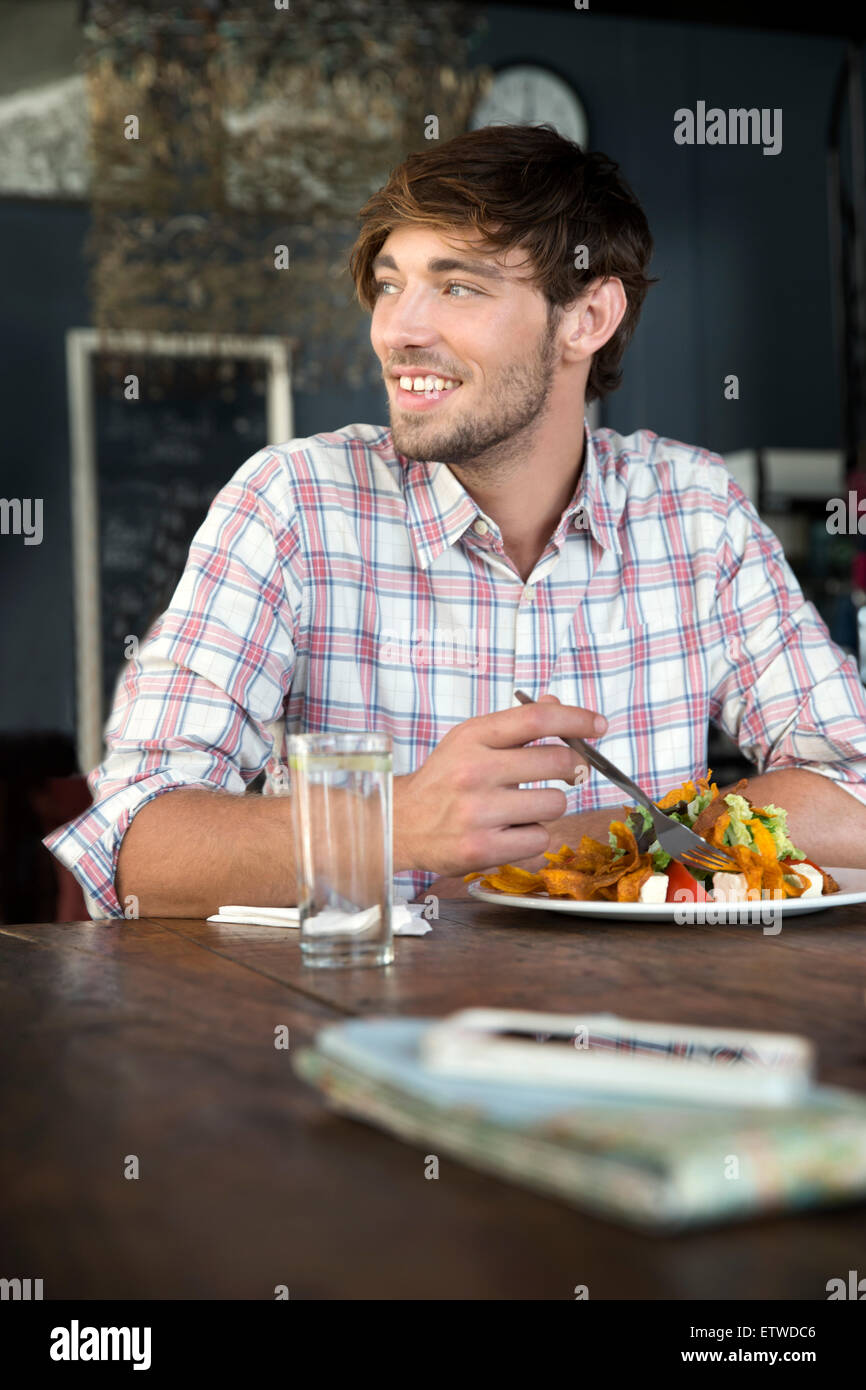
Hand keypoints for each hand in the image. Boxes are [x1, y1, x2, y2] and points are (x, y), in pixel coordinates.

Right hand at [395, 692, 606, 877]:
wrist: (398, 823)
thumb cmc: (443, 780)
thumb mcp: (470, 742)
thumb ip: (514, 726)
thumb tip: (556, 704)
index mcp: (473, 737)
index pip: (537, 718)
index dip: (576, 719)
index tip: (598, 725)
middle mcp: (474, 771)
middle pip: (558, 761)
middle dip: (571, 768)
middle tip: (564, 774)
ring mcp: (477, 812)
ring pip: (555, 803)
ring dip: (548, 806)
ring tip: (521, 808)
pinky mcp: (481, 849)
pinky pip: (539, 838)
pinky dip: (532, 835)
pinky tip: (509, 831)